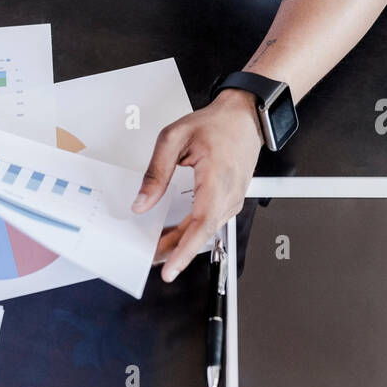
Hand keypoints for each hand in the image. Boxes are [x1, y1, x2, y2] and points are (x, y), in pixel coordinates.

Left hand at [132, 88, 262, 281]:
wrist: (244, 117)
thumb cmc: (216, 124)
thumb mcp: (174, 138)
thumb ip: (156, 172)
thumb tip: (143, 202)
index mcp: (217, 179)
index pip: (201, 225)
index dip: (184, 251)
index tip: (170, 269)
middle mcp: (229, 194)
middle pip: (200, 233)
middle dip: (175, 250)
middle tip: (150, 257)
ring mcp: (233, 199)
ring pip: (205, 230)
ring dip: (182, 241)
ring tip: (158, 247)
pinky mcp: (232, 200)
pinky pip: (211, 221)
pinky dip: (192, 230)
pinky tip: (177, 232)